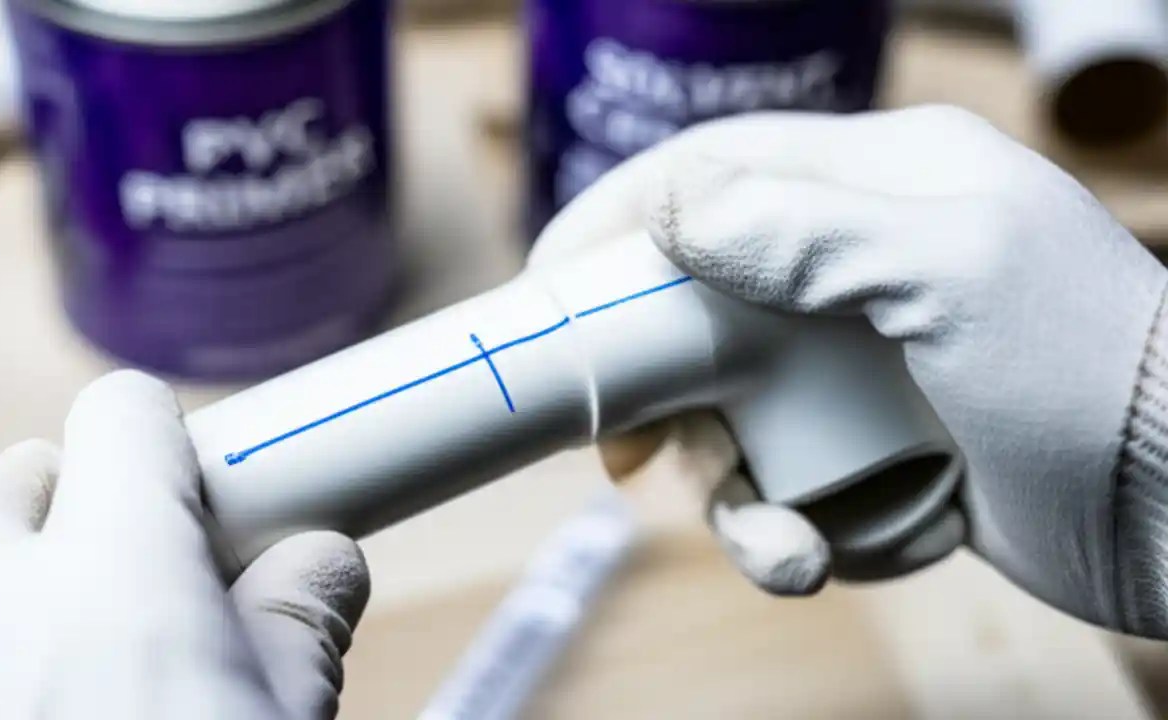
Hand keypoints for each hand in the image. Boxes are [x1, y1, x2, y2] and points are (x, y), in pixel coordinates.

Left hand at [0, 371, 368, 718]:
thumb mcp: (285, 717)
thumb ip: (303, 617)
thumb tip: (323, 562)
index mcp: (113, 568)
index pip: (124, 415)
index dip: (171, 438)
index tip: (208, 481)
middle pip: (3, 483)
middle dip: (62, 500)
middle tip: (130, 558)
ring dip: (1, 583)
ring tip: (74, 644)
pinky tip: (22, 704)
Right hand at [534, 105, 1167, 637]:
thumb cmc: (1095, 373)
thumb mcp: (951, 270)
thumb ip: (801, 225)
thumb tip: (668, 205)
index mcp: (881, 183)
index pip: (715, 172)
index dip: (621, 222)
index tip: (553, 293)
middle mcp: (863, 263)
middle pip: (701, 302)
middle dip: (665, 384)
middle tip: (634, 448)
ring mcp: (866, 360)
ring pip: (734, 410)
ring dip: (732, 486)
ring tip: (776, 539)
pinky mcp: (875, 444)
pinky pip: (785, 477)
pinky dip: (785, 527)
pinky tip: (821, 552)